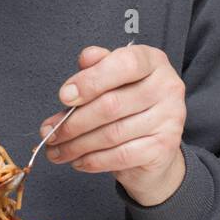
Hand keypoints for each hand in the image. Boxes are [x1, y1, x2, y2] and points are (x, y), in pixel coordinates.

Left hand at [39, 44, 186, 205]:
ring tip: (57, 150)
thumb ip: (97, 67)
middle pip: (111, 104)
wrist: (155, 146)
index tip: (63, 96)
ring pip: (112, 133)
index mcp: (153, 61)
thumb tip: (84, 58)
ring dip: (77, 145)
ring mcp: (170, 118)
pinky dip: (93, 160)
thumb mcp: (112, 80)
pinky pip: (120, 156)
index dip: (90, 81)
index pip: (124, 64)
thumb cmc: (127, 105)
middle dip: (73, 122)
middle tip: (49, 133)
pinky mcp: (164, 148)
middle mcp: (167, 87)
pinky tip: (78, 161)